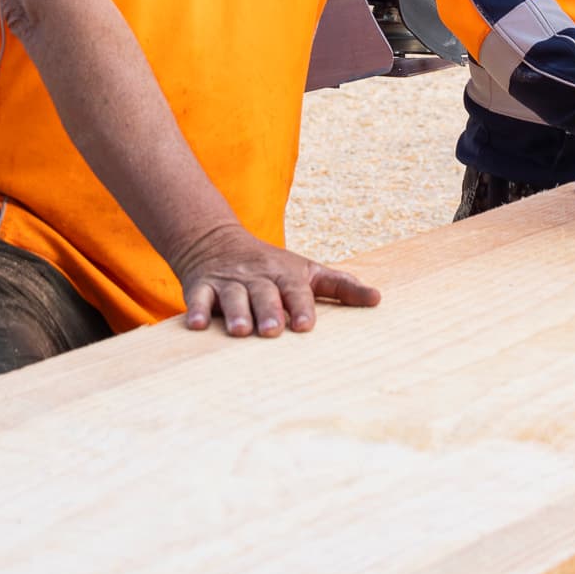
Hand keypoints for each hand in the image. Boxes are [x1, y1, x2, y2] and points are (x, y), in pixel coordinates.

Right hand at [171, 222, 380, 337]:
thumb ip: (341, 287)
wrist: (215, 241)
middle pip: (264, 294)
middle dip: (269, 311)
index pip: (297, 290)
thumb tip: (378, 299)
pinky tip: (197, 326)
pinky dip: (197, 311)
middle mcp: (257, 277)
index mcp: (285, 274)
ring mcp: (228, 281)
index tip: (306, 326)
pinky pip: (198, 299)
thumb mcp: (308, 271)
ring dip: (237, 313)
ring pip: (232, 297)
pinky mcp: (201, 287)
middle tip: (274, 331)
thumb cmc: (272, 267)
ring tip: (242, 332)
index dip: (301, 306)